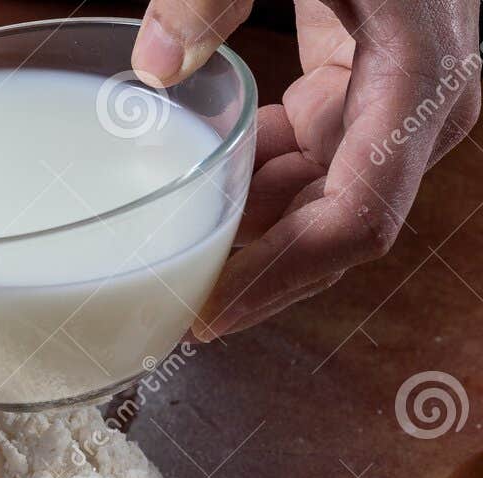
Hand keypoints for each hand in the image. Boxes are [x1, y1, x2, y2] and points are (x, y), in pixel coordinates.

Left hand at [132, 1, 480, 338]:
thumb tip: (155, 66)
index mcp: (419, 79)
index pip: (356, 220)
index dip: (281, 279)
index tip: (209, 313)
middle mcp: (419, 101)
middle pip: (334, 223)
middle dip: (255, 271)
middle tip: (166, 305)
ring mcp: (393, 90)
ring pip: (316, 192)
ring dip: (247, 229)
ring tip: (165, 261)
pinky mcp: (361, 74)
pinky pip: (305, 151)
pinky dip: (250, 178)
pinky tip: (193, 195)